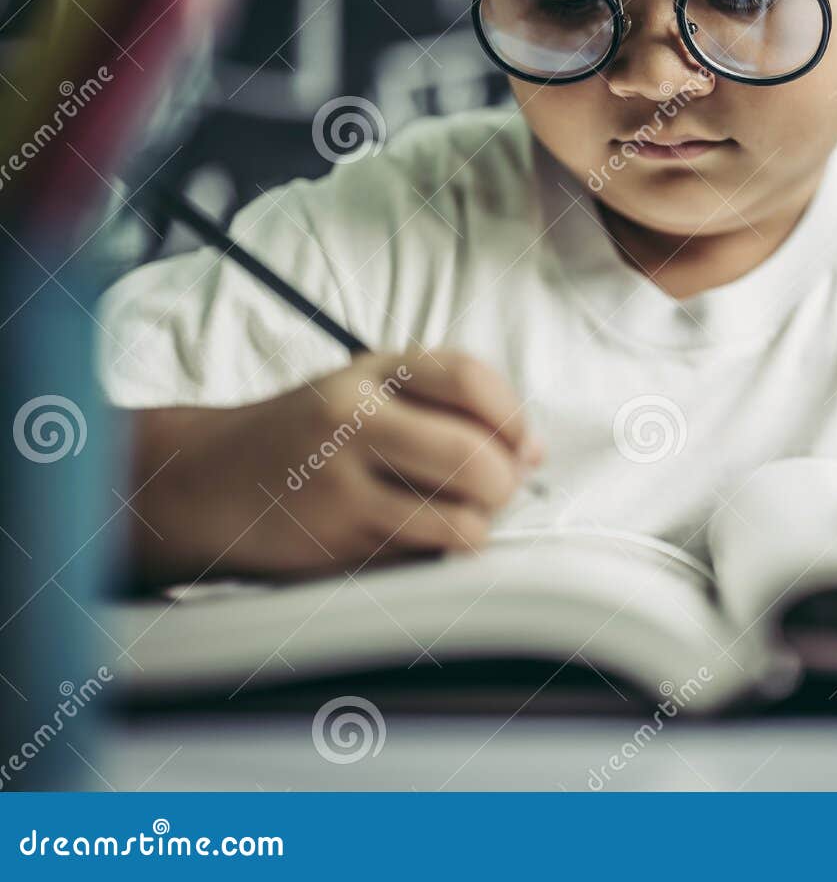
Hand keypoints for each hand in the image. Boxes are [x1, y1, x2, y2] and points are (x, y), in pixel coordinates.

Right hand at [127, 350, 540, 583]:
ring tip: (460, 516)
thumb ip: (446, 403)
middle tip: (496, 488)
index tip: (524, 443)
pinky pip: (422, 560)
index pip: (469, 379)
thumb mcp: (365, 389)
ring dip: (478, 527)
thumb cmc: (307, 434)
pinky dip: (437, 556)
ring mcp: (339, 490)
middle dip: (505, 482)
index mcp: (367, 373)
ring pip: (460, 522)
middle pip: (475, 457)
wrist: (206, 482)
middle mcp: (351, 424)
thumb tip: (533, 450)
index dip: (514, 417)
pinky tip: (417, 539)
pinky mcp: (334, 548)